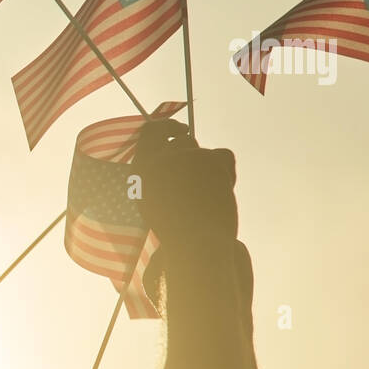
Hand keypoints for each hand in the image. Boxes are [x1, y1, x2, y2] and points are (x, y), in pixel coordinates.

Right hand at [133, 119, 236, 248]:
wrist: (197, 242)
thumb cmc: (177, 229)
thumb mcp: (154, 199)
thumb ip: (159, 173)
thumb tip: (177, 148)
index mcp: (141, 168)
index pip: (151, 131)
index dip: (167, 126)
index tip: (180, 129)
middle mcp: (159, 157)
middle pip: (183, 139)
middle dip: (195, 153)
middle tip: (203, 169)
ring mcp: (184, 155)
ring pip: (205, 151)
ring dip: (210, 167)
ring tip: (208, 196)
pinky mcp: (208, 157)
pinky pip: (224, 154)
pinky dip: (227, 171)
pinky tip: (222, 191)